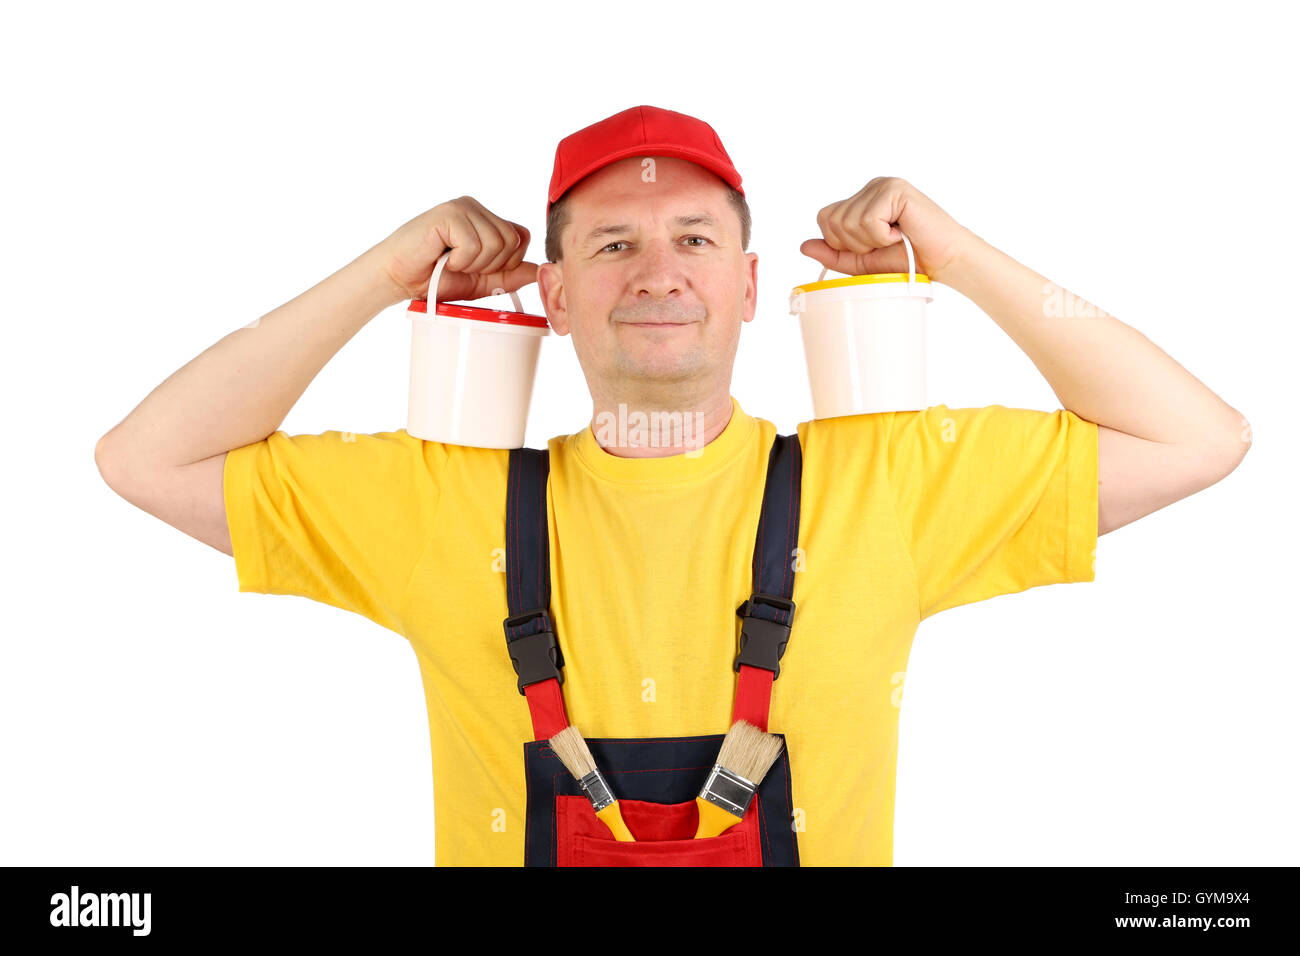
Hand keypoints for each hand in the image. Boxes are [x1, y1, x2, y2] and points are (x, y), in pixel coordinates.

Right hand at [381, 196, 538, 301]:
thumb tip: (540, 270)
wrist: (400, 279)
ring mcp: (463, 207)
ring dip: (474, 264)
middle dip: (490, 265)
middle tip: (462, 266)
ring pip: (496, 242)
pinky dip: (460, 260)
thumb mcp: (481, 282)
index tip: (479, 268)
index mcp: (486, 220)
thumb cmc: (435, 279)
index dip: (506, 262)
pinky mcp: (449, 213)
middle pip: (512, 240)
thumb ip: (510, 275)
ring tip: (451, 262)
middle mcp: (477, 208)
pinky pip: (474, 244)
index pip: (522, 237)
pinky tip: (443, 257)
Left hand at [799, 177, 972, 283]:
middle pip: (832, 220)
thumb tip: (803, 246)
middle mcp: (871, 187)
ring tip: (895, 238)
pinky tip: (902, 231)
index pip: (825, 219)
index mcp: (861, 200)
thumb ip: (833, 253)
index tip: (872, 246)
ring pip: (847, 222)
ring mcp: (883, 185)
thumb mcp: (862, 262)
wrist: (943, 262)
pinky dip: (883, 236)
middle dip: (855, 243)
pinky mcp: (894, 189)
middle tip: (885, 243)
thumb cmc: (908, 261)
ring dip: (871, 241)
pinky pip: (867, 220)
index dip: (841, 242)